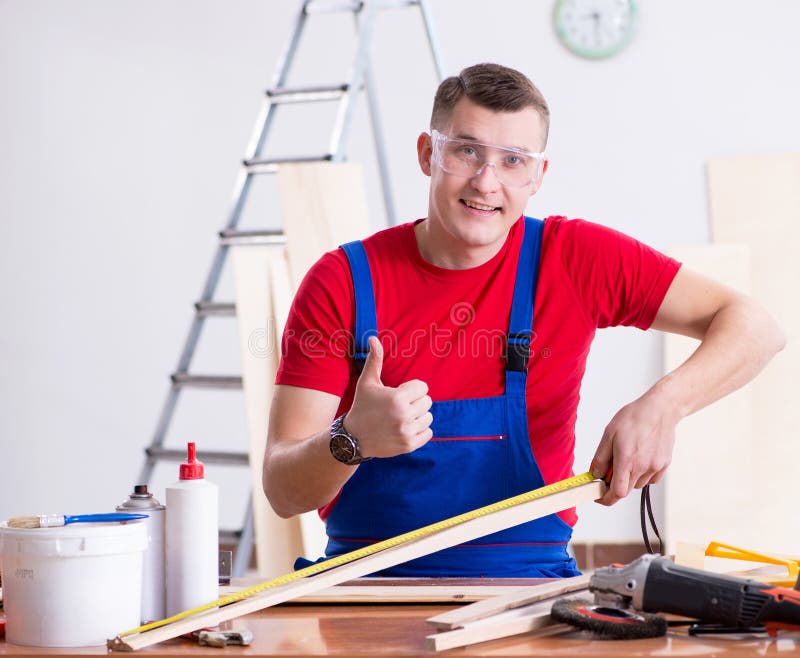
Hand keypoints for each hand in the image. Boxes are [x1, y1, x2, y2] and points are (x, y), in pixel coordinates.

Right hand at [343, 336, 433, 457]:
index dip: (412, 389)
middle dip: (416, 402)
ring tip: (403, 417)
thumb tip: (373, 338)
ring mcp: (407, 432)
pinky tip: (406, 427)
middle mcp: (403, 415)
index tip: (401, 393)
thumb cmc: (362, 406)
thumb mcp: (366, 383)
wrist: (353, 438)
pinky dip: (421, 430)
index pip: (423, 387)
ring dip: (419, 416)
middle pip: (427, 402)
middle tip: (401, 406)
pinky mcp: (409, 445)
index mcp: (396, 398)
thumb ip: (374, 360)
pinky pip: (428, 433)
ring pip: (429, 417)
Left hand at [591, 390, 678, 505]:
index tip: (598, 497)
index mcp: (627, 460)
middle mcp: (643, 467)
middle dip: (614, 485)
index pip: (617, 492)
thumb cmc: (634, 418)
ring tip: (627, 456)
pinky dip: (641, 475)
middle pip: (626, 490)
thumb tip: (595, 474)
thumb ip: (601, 457)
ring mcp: (655, 467)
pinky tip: (640, 458)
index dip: (606, 498)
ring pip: (637, 484)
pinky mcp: (664, 465)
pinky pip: (650, 479)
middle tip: (609, 470)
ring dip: (628, 478)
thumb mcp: (609, 434)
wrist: (660, 410)